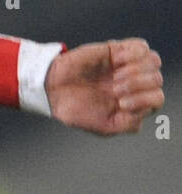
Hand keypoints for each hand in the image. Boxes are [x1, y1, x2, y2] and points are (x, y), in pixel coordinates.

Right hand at [46, 38, 163, 134]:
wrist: (54, 89)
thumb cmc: (76, 110)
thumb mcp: (103, 127)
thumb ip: (128, 124)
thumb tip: (146, 110)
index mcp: (132, 105)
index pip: (156, 99)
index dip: (144, 101)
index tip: (120, 104)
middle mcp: (134, 86)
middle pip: (157, 81)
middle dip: (138, 86)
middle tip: (114, 90)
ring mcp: (128, 67)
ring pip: (154, 62)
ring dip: (136, 70)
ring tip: (115, 77)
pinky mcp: (120, 50)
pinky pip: (142, 47)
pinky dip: (133, 54)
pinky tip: (116, 61)